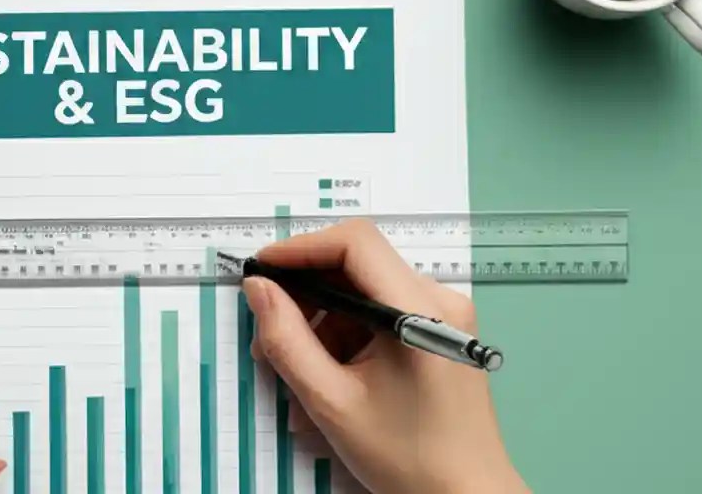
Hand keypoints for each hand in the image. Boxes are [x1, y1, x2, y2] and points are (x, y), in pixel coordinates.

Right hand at [243, 220, 529, 493]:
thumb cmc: (408, 458)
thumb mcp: (333, 402)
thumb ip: (288, 340)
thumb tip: (258, 288)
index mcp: (419, 309)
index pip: (355, 243)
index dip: (301, 248)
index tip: (261, 272)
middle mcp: (439, 299)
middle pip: (357, 266)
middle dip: (305, 294)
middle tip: (268, 337)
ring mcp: (443, 315)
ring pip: (364, 292)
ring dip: (321, 323)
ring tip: (294, 373)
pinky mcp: (439, 331)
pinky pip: (380, 314)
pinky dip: (347, 337)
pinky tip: (327, 378)